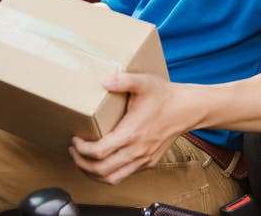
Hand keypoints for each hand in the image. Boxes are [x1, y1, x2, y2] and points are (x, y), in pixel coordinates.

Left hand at [69, 73, 189, 184]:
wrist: (187, 109)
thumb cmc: (164, 95)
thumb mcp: (144, 82)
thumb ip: (123, 80)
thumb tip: (103, 80)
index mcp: (132, 133)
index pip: (99, 152)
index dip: (82, 149)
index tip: (74, 139)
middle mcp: (137, 150)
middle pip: (101, 170)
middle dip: (81, 163)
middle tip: (73, 151)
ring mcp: (143, 159)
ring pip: (113, 179)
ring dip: (93, 174)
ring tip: (82, 161)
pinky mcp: (148, 162)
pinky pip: (124, 175)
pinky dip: (108, 173)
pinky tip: (102, 161)